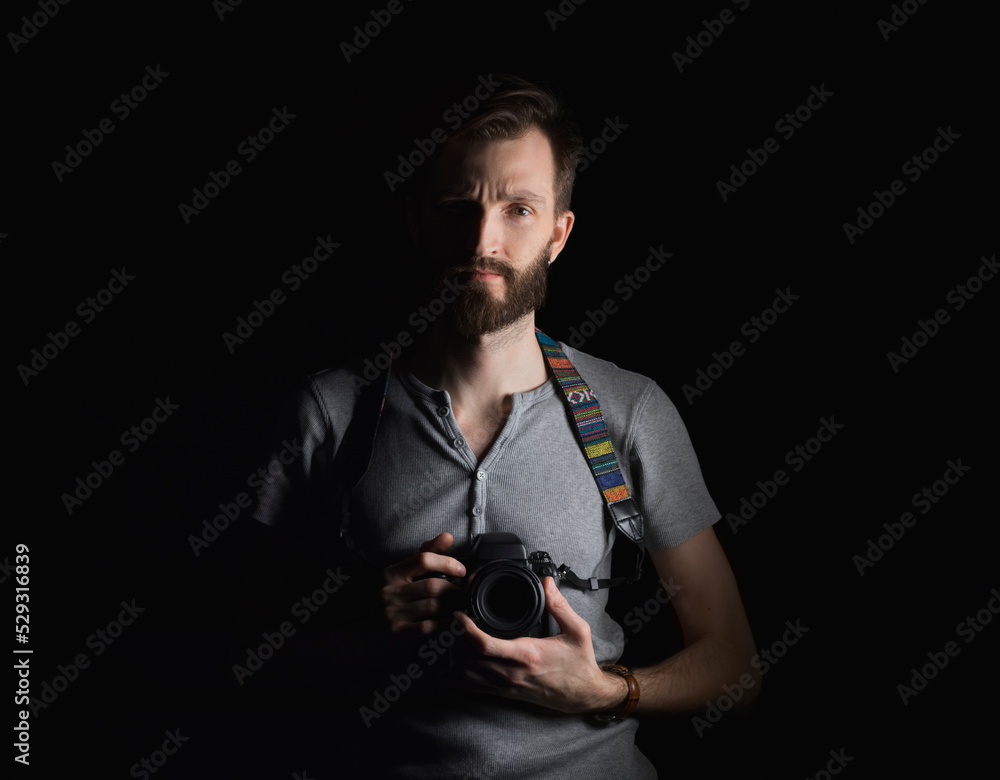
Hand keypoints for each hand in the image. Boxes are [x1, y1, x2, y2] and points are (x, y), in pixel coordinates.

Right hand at [379, 532, 466, 634]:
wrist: (359, 610)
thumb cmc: (387, 586)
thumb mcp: (403, 566)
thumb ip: (427, 552)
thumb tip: (448, 537)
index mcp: (393, 571)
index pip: (424, 560)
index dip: (447, 563)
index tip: (461, 570)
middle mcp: (391, 591)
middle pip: (432, 586)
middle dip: (454, 589)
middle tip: (464, 591)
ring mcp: (393, 612)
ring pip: (433, 607)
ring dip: (452, 605)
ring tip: (459, 602)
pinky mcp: (397, 629)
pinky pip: (428, 626)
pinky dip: (444, 621)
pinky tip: (450, 616)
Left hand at [449, 576, 627, 713]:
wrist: (583, 696)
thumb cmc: (580, 664)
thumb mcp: (578, 630)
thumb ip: (560, 605)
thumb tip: (547, 582)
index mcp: (526, 654)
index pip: (485, 644)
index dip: (465, 629)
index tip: (458, 613)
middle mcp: (512, 672)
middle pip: (467, 657)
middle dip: (454, 638)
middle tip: (450, 619)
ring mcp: (506, 685)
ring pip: (466, 673)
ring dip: (454, 655)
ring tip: (451, 635)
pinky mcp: (505, 692)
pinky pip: (474, 686)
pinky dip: (459, 673)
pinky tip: (454, 660)